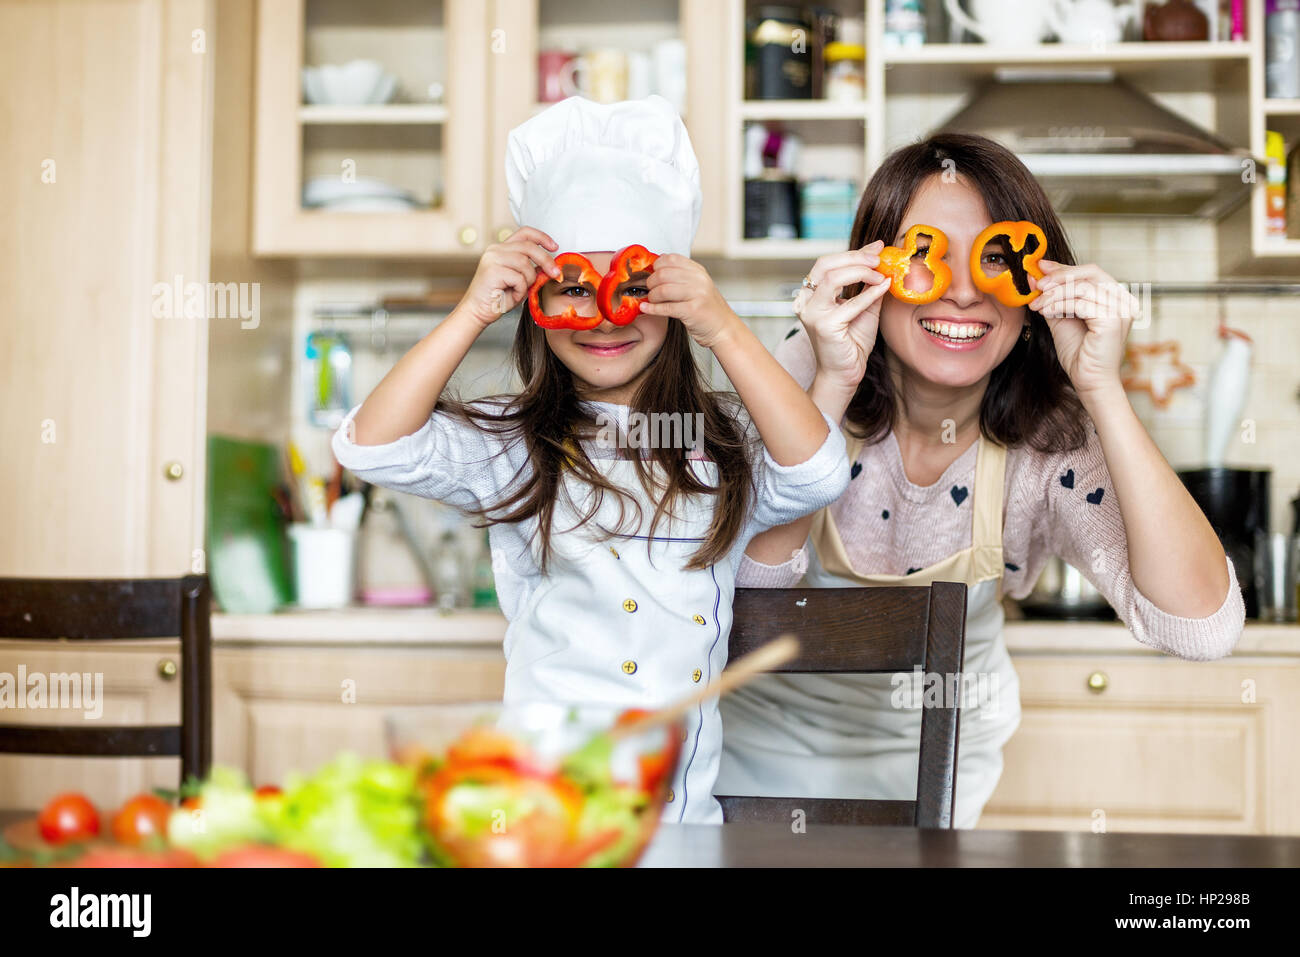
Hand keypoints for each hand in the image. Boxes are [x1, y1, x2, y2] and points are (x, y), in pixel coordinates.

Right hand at [456, 227, 561, 328]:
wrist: (477, 312)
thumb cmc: (498, 298)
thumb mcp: (520, 280)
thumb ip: (532, 269)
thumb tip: (550, 265)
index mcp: (501, 249)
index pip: (525, 233)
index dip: (542, 237)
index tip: (554, 247)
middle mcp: (495, 250)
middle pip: (529, 246)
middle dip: (546, 260)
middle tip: (555, 273)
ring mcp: (492, 259)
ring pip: (525, 263)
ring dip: (529, 280)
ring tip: (520, 291)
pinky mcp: (492, 271)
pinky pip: (518, 278)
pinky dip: (520, 290)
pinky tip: (513, 295)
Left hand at [639, 254, 736, 348]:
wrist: (723, 329)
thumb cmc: (708, 310)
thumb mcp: (698, 286)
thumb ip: (682, 276)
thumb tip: (657, 266)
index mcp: (698, 271)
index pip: (671, 259)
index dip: (657, 265)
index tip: (652, 273)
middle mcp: (699, 280)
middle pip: (663, 274)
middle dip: (651, 282)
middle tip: (649, 290)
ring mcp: (697, 295)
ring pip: (663, 290)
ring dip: (652, 296)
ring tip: (651, 300)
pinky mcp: (692, 311)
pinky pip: (666, 307)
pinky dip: (652, 308)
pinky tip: (646, 308)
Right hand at [794, 241, 890, 392]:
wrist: (844, 373)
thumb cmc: (851, 342)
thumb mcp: (863, 306)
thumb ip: (868, 284)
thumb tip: (880, 258)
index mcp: (811, 294)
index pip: (829, 264)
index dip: (854, 253)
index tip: (877, 247)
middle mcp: (805, 301)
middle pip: (825, 264)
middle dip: (855, 257)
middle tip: (878, 258)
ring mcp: (812, 313)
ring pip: (832, 277)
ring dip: (860, 271)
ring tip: (880, 274)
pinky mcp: (824, 326)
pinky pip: (850, 303)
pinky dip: (869, 293)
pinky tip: (884, 287)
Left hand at [1029, 261, 1139, 400]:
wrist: (1089, 381)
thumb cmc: (1079, 353)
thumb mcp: (1062, 318)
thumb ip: (1053, 297)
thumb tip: (1035, 276)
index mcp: (1115, 297)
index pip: (1090, 272)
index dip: (1063, 268)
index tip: (1039, 268)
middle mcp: (1123, 300)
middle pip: (1090, 273)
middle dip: (1059, 276)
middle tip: (1037, 284)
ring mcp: (1121, 309)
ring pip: (1082, 288)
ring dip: (1054, 294)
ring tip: (1037, 304)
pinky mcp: (1113, 320)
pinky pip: (1081, 303)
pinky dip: (1059, 304)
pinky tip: (1045, 312)